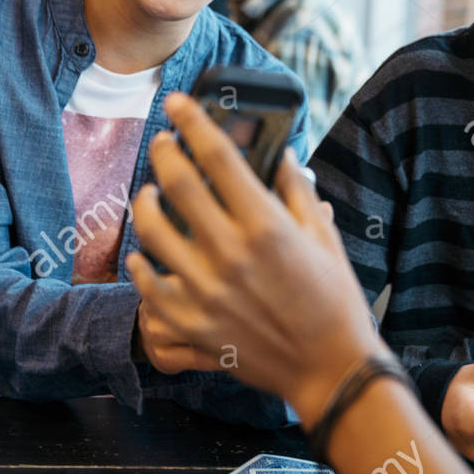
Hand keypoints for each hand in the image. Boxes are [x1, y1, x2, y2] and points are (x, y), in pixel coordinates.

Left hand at [125, 93, 385, 427]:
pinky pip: (146, 283)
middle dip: (163, 152)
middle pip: (176, 184)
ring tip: (149, 194)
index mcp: (267, 227)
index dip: (193, 122)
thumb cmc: (334, 302)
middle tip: (162, 142)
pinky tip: (143, 251)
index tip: (178, 104)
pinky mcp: (190, 325)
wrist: (329, 369)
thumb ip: (297, 192)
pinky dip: (139, 262)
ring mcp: (205, 292)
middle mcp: (231, 255)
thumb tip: (281, 153)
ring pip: (150, 231)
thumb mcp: (324, 239)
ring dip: (144, 202)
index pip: (219, 157)